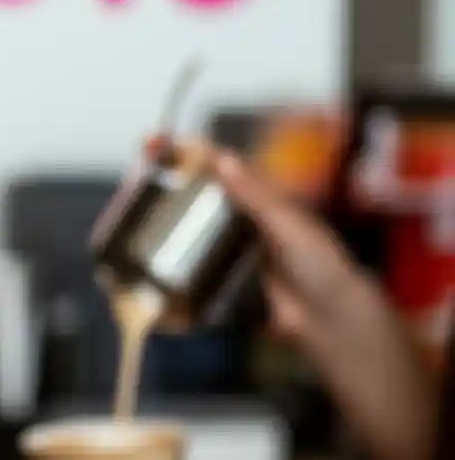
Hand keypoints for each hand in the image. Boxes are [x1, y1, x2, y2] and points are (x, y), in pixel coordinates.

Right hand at [146, 136, 362, 339]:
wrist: (324, 316)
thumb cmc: (316, 263)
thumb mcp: (286, 221)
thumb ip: (253, 194)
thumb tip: (221, 157)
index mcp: (261, 200)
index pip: (220, 170)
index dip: (190, 155)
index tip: (156, 144)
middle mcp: (243, 223)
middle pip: (200, 200)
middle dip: (170, 189)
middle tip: (134, 184)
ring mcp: (231, 253)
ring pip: (193, 234)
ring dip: (168, 230)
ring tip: (134, 223)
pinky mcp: (222, 282)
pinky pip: (195, 270)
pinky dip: (176, 268)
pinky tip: (152, 265)